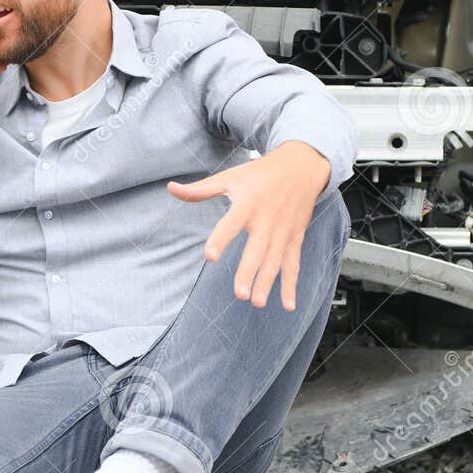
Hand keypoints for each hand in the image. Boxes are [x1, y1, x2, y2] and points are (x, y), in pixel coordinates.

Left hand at [167, 141, 331, 310]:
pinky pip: (293, 264)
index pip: (232, 223)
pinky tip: (288, 305)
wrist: (301, 166)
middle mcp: (267, 219)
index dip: (221, 239)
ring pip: (275, 260)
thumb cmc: (260, 173)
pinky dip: (291, 285)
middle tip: (239, 294)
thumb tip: (170, 189)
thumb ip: (201, 189)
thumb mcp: (230, 177)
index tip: (211, 256)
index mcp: (248, 203)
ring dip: (267, 283)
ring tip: (257, 303)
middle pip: (257, 249)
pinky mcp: (295, 238)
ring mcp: (283, 231)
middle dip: (249, 272)